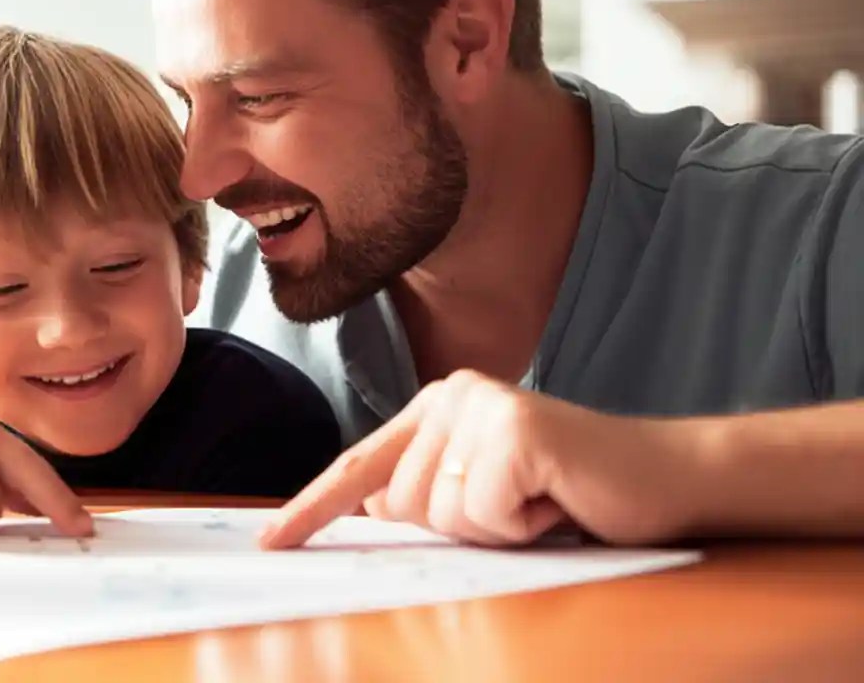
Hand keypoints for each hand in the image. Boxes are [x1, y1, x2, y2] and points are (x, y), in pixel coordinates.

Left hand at [261, 370, 700, 548]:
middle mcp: (453, 396)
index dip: (313, 508)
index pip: (359, 464)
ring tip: (540, 501)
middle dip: (461, 528)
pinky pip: (484, 515)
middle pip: (401, 504)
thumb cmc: (571, 495)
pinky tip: (555, 500)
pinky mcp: (515, 430)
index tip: (272, 542)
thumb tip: (370, 504)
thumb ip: (426, 492)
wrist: (664, 481)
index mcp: (437, 407)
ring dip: (496, 529)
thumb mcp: (484, 496)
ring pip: (440, 514)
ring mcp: (483, 407)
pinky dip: (523, 527)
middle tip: (521, 506)